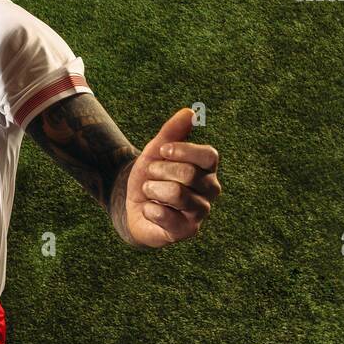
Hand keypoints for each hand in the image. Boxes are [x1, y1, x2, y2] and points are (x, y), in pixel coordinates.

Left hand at [119, 108, 220, 247]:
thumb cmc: (151, 176)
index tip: (163, 150)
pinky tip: (151, 210)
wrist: (133, 205)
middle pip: (188, 174)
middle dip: (159, 171)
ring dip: (152, 189)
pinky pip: (165, 216)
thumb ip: (172, 131)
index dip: (183, 150)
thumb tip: (190, 112)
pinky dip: (149, 209)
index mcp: (208, 168)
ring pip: (176, 194)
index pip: (209, 156)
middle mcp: (211, 190)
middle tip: (151, 175)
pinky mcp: (187, 231)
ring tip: (150, 192)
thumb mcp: (157, 150)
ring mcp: (201, 212)